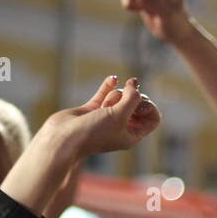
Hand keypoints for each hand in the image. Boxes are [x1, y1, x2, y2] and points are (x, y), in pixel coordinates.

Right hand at [4, 77, 160, 215]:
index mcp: (132, 136)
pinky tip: (113, 78)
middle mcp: (120, 128)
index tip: (139, 102)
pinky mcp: (91, 111)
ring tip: (104, 106)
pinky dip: (108, 86)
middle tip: (121, 101)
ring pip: (120, 98)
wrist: (63, 139)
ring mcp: (106, 119)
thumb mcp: (119, 115)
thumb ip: (132, 98)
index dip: (149, 107)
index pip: (152, 119)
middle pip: (137, 105)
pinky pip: (104, 94)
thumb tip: (135, 83)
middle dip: (131, 98)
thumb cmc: (93, 133)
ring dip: (115, 96)